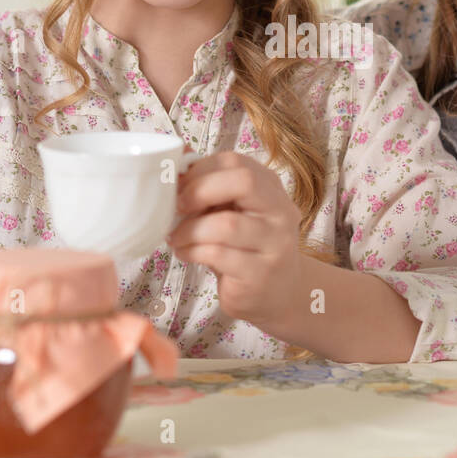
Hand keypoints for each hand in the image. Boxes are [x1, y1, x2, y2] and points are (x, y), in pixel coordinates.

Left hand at [167, 148, 304, 326]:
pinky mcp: (261, 274)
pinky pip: (219, 254)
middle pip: (244, 182)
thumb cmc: (246, 249)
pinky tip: (186, 254)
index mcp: (272, 189)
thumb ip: (212, 192)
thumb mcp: (233, 214)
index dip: (201, 169)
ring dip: (190, 229)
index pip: (236, 161)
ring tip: (176, 237)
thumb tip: (176, 168)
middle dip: (200, 191)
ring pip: (226, 224)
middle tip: (177, 206)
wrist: (278, 295)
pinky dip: (192, 251)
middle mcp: (281, 212)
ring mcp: (275, 244)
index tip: (179, 185)